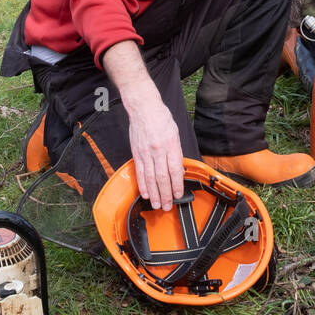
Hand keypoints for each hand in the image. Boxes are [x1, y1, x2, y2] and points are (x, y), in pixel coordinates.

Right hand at [127, 95, 185, 212]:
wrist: (144, 108)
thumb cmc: (161, 118)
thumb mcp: (175, 133)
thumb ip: (176, 152)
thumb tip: (178, 170)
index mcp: (171, 145)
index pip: (174, 170)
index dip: (176, 185)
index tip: (178, 194)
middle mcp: (158, 150)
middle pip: (162, 177)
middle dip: (165, 195)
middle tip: (167, 206)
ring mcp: (146, 152)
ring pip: (150, 178)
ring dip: (154, 194)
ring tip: (156, 204)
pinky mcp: (137, 153)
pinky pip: (140, 172)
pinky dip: (142, 184)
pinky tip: (145, 193)